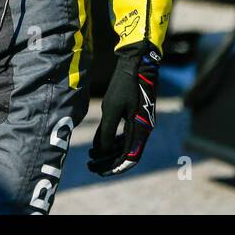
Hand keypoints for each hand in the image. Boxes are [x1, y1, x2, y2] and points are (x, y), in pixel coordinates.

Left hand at [88, 44, 160, 175]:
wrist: (138, 63)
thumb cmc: (124, 85)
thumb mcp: (111, 109)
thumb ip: (106, 132)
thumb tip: (100, 151)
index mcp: (141, 130)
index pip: (129, 157)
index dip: (114, 167)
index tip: (99, 171)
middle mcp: (144, 130)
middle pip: (126, 154)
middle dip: (108, 161)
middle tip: (90, 165)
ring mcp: (141, 123)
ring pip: (125, 145)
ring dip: (109, 152)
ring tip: (91, 155)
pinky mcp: (137, 116)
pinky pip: (125, 135)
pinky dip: (113, 141)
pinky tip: (99, 143)